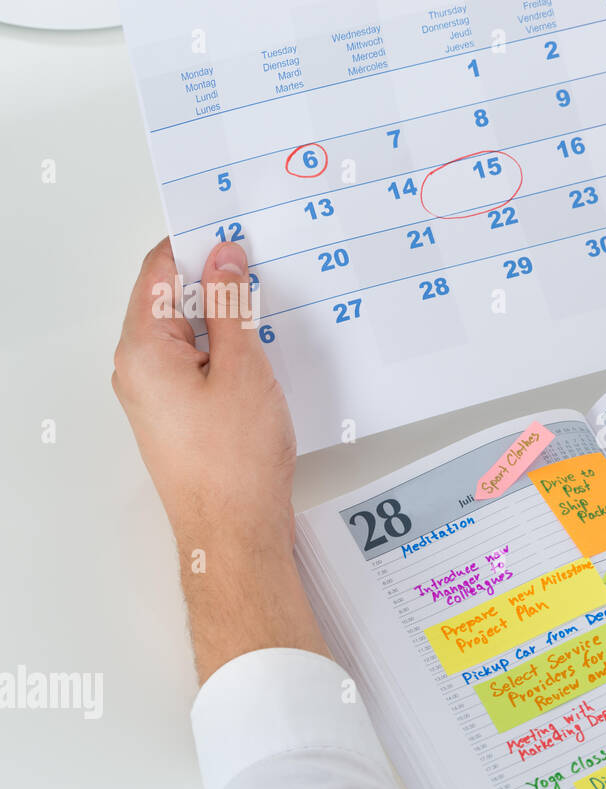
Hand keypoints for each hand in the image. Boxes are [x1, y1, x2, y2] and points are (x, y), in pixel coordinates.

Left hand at [112, 238, 295, 556]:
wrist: (234, 532)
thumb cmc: (234, 463)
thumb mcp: (243, 367)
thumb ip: (230, 305)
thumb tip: (224, 259)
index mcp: (142, 349)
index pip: (158, 271)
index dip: (196, 246)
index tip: (232, 235)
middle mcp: (137, 370)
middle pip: (168, 300)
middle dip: (212, 279)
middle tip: (256, 266)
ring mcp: (155, 396)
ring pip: (186, 334)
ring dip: (222, 317)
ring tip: (263, 312)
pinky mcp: (177, 416)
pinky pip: (196, 365)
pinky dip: (224, 350)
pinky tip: (257, 354)